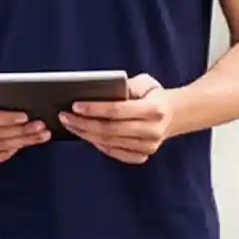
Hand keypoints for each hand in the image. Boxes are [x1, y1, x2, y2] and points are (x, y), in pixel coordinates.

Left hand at [58, 74, 174, 164]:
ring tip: (69, 124)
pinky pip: (115, 152)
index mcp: (154, 109)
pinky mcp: (143, 156)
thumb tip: (96, 90)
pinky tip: (85, 135)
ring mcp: (148, 146)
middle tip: (63, 116)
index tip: (75, 105)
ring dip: (86, 134)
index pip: (117, 110)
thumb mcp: (144, 82)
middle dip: (83, 123)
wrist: (174, 114)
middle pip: (110, 130)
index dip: (94, 109)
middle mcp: (153, 130)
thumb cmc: (153, 94)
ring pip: (109, 142)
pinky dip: (98, 144)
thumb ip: (124, 85)